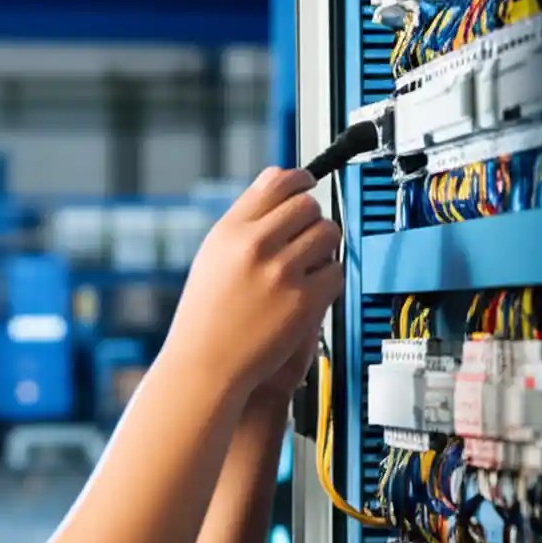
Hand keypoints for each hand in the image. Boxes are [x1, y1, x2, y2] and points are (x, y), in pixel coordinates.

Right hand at [162, 168, 341, 394]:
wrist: (205, 364)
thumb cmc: (206, 316)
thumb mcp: (212, 257)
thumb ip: (244, 224)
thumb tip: (278, 191)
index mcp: (229, 231)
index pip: (275, 181)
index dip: (298, 178)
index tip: (307, 182)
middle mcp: (255, 245)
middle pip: (308, 204)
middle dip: (311, 218)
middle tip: (304, 236)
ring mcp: (281, 272)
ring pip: (328, 233)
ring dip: (323, 247)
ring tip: (306, 266)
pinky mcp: (304, 300)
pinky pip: (336, 271)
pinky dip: (328, 279)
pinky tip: (308, 290)